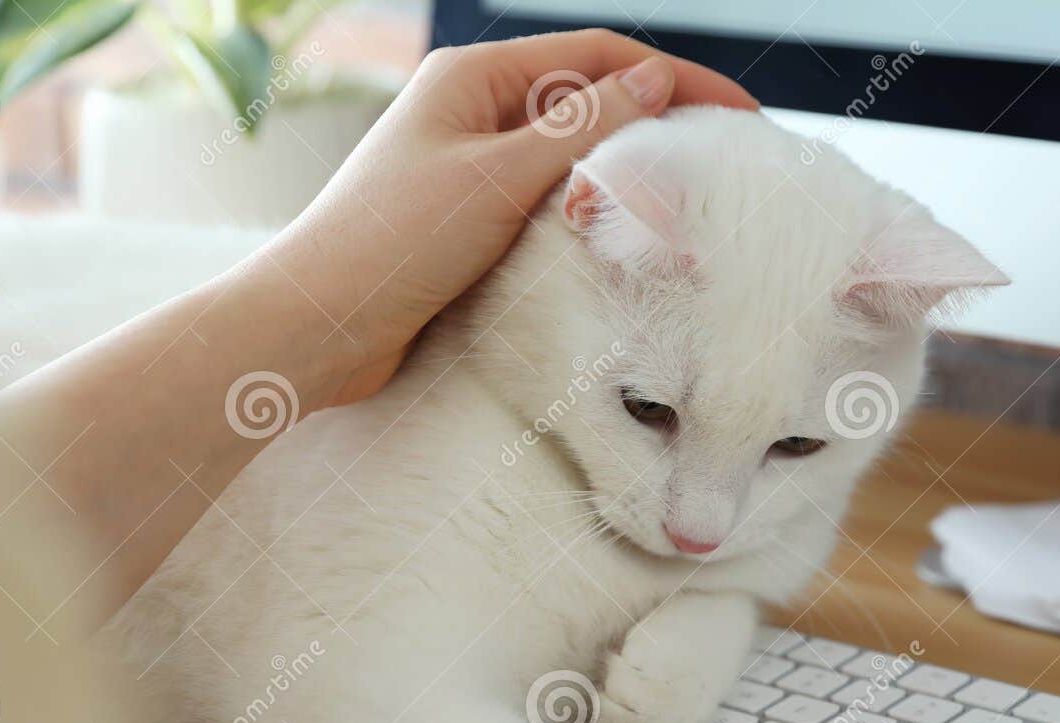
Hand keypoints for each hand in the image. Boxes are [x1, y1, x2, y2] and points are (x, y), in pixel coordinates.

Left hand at [255, 30, 757, 406]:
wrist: (317, 327)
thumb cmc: (393, 244)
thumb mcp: (498, 177)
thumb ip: (581, 128)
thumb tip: (654, 81)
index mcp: (474, 77)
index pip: (599, 58)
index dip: (676, 79)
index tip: (741, 114)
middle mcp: (474, 111)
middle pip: (589, 99)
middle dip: (660, 120)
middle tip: (728, 157)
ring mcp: (470, 165)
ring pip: (570, 153)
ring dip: (627, 168)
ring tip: (691, 195)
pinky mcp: (468, 219)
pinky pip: (546, 199)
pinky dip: (590, 209)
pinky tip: (625, 234)